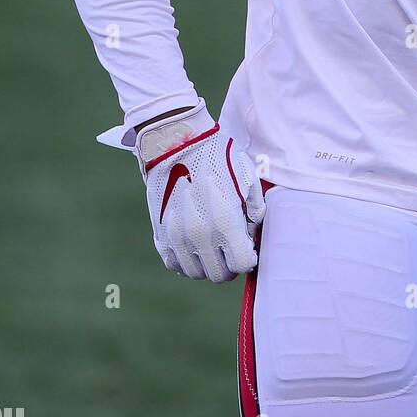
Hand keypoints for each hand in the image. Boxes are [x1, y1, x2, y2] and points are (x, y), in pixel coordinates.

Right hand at [136, 101, 264, 282]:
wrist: (176, 141)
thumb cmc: (217, 156)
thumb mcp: (248, 177)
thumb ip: (255, 210)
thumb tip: (252, 233)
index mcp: (225, 221)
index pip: (242, 264)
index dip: (249, 258)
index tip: (248, 246)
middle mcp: (200, 235)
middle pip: (220, 274)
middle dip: (230, 264)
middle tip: (232, 248)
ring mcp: (177, 237)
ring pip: (197, 273)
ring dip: (208, 264)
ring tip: (214, 247)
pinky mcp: (161, 234)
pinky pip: (175, 264)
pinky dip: (187, 261)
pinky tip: (195, 247)